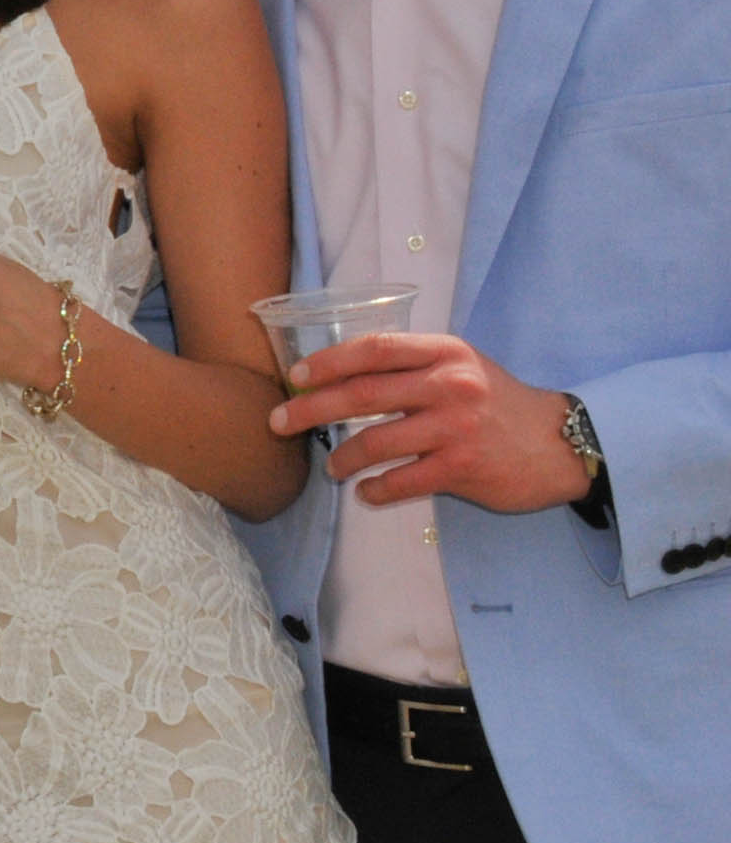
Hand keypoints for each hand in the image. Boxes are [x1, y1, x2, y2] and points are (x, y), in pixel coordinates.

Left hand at [269, 334, 592, 510]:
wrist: (562, 443)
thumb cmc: (498, 402)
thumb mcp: (462, 365)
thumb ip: (413, 364)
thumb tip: (342, 373)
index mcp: (445, 352)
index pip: (374, 349)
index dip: (328, 362)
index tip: (295, 377)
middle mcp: (449, 384)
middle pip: (363, 394)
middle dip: (312, 409)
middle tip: (280, 423)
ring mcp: (457, 427)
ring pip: (377, 442)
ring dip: (343, 457)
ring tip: (332, 467)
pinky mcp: (464, 467)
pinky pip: (403, 479)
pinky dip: (378, 489)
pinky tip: (367, 493)